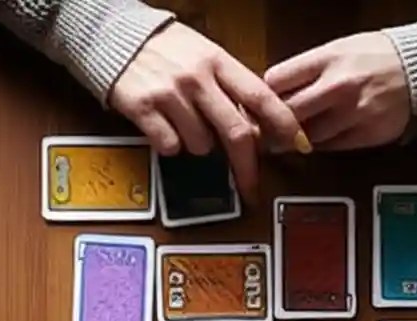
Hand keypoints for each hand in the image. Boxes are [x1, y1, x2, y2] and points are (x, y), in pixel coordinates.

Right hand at [110, 22, 308, 200]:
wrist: (115, 36)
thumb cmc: (167, 50)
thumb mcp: (206, 56)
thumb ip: (231, 86)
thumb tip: (258, 126)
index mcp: (219, 62)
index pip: (262, 96)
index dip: (286, 124)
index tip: (301, 146)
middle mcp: (198, 78)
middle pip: (236, 132)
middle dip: (247, 167)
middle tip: (250, 187)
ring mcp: (171, 93)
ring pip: (202, 145)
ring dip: (199, 147)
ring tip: (185, 125)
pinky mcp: (144, 109)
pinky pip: (170, 146)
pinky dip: (171, 146)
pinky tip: (164, 127)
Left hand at [265, 32, 410, 150]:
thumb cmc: (374, 57)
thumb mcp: (336, 49)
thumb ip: (305, 70)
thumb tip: (274, 92)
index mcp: (327, 58)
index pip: (276, 81)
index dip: (264, 96)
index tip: (261, 105)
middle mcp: (339, 86)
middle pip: (288, 113)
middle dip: (273, 125)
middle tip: (268, 131)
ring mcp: (354, 112)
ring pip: (308, 136)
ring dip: (297, 139)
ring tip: (293, 136)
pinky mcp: (367, 134)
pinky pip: (332, 147)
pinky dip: (322, 145)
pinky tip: (322, 137)